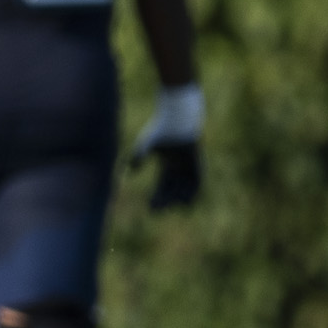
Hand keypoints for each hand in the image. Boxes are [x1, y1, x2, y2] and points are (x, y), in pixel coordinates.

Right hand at [131, 83, 203, 210]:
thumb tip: (129, 170)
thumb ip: (138, 156)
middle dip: (164, 201)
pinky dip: (193, 192)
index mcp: (168, 165)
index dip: (156, 197)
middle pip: (172, 190)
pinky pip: (198, 181)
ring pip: (185, 188)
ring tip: (171, 207)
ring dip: (178, 198)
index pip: (162, 186)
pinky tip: (188, 200)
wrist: (179, 116)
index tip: (149, 206)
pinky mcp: (198, 163)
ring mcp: (190, 166)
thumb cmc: (162, 128)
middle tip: (157, 211)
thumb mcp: (147, 144)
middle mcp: (179, 168)